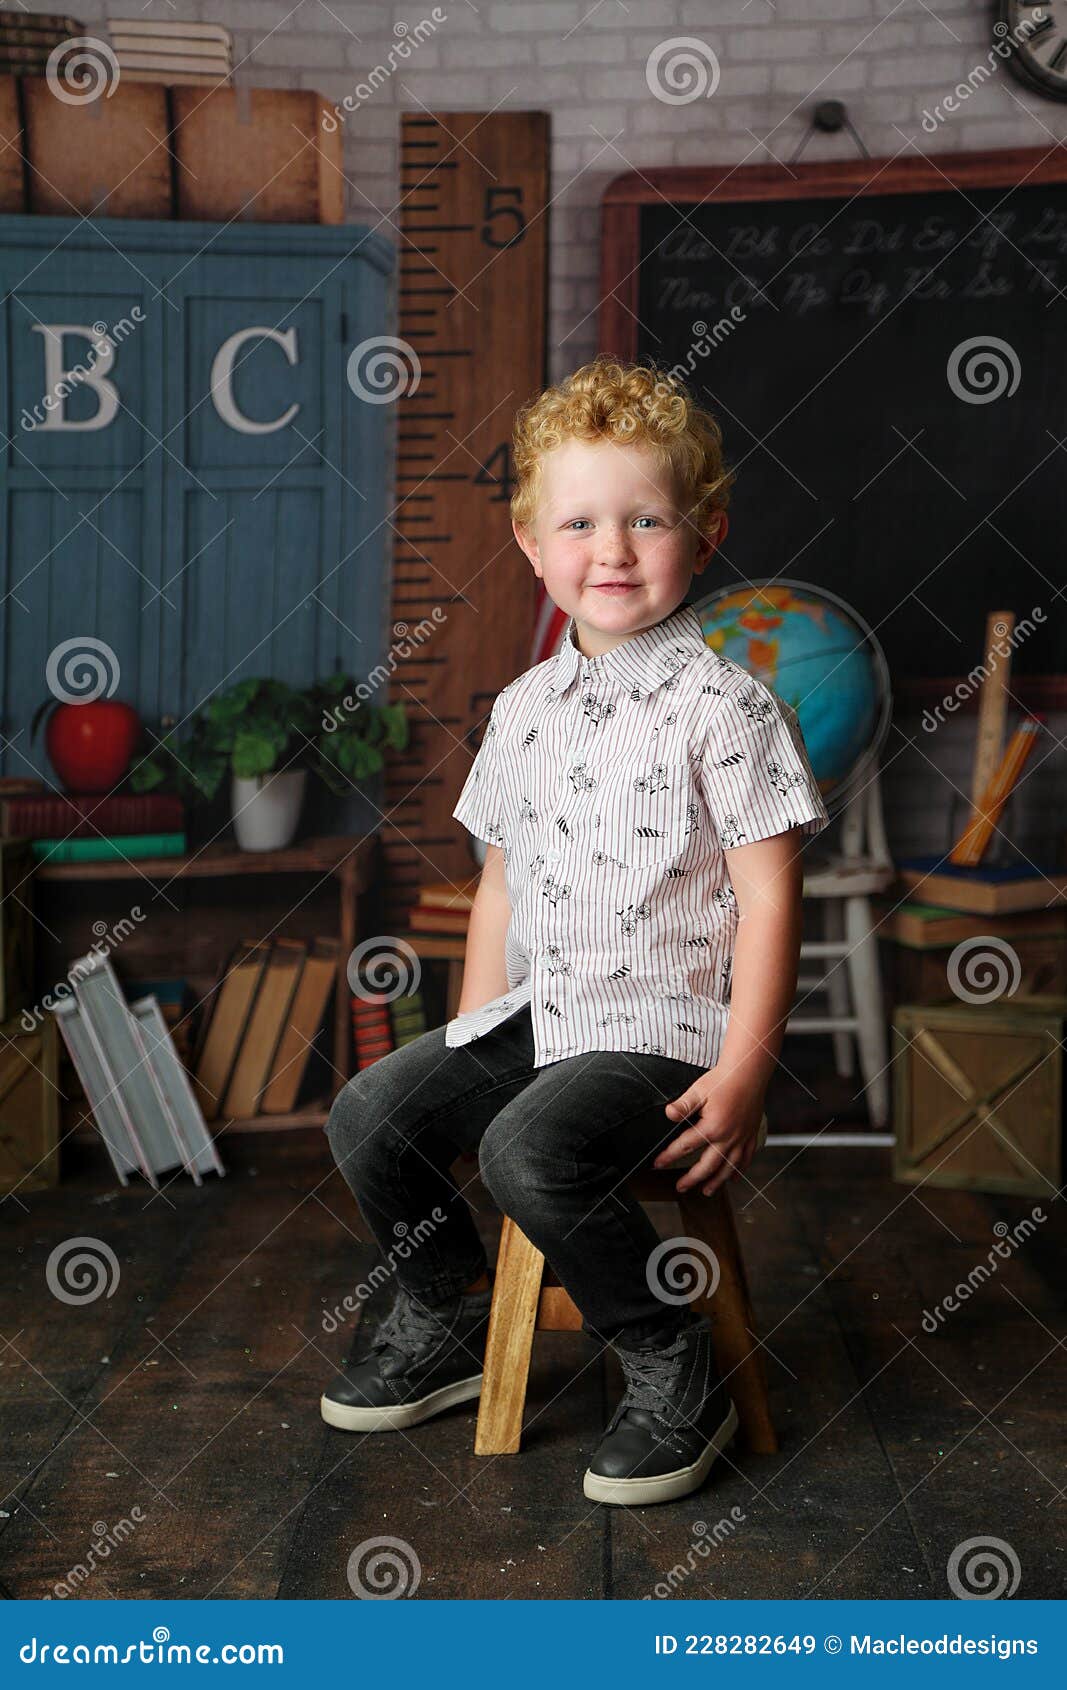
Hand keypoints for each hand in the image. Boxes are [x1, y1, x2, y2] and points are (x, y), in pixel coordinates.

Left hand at [653, 1070, 765, 1196]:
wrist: (749, 1072)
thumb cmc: (723, 1080)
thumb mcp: (698, 1090)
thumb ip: (683, 1105)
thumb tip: (667, 1115)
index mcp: (712, 1127)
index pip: (685, 1147)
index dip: (669, 1157)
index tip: (657, 1164)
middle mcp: (728, 1137)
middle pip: (707, 1166)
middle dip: (692, 1179)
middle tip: (680, 1187)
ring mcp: (742, 1138)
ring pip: (728, 1167)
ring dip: (717, 1182)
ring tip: (706, 1191)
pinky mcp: (751, 1135)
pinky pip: (746, 1159)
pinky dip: (739, 1171)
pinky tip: (732, 1178)